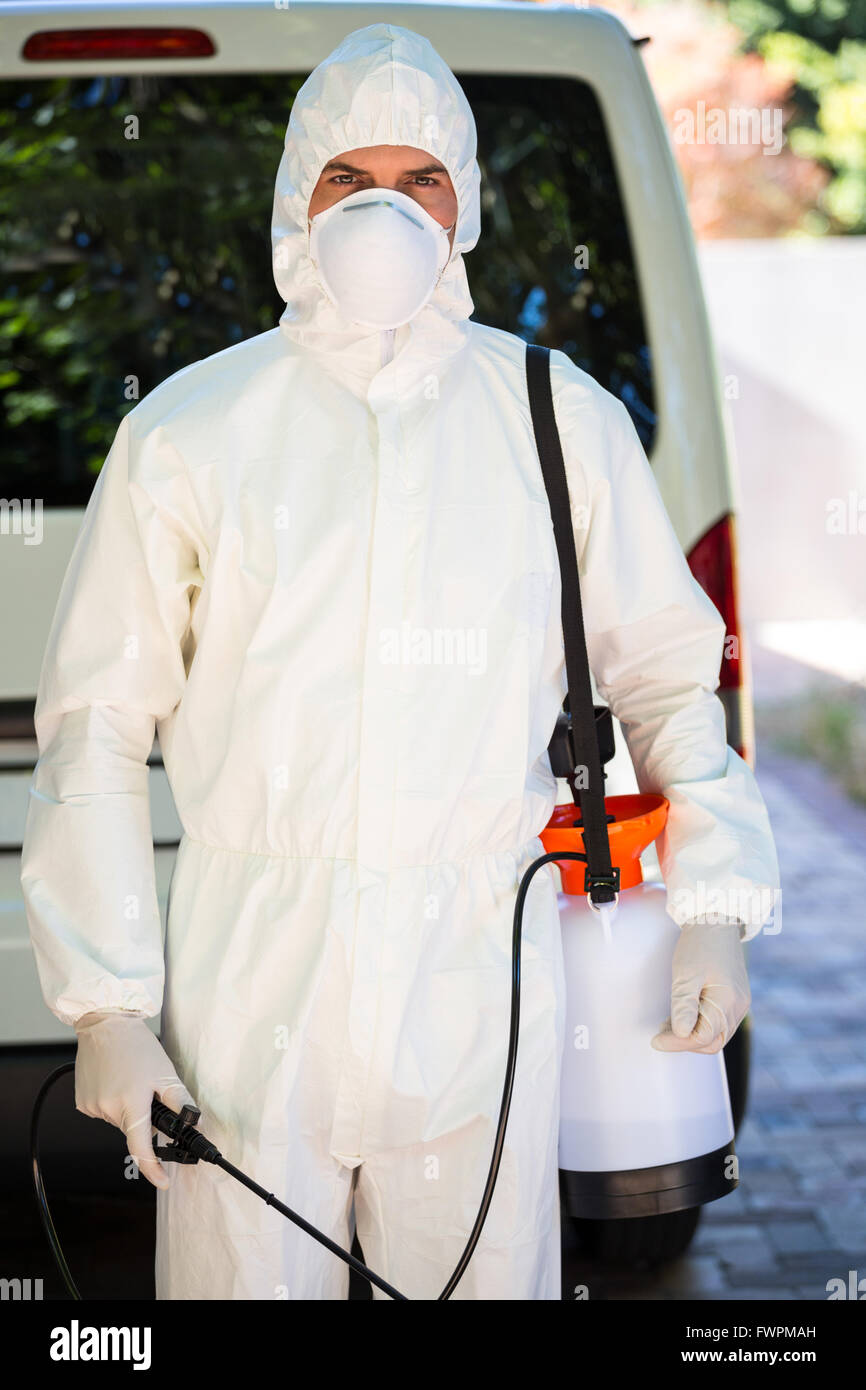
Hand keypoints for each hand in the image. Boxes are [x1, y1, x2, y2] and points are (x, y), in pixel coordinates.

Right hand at [74, 1010, 196, 1188]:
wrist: (105, 1024)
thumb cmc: (137, 1046)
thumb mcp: (165, 1072)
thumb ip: (180, 1101)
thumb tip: (194, 1124)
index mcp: (132, 1102)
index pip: (141, 1147)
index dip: (153, 1169)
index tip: (164, 1181)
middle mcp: (108, 1108)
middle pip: (133, 1130)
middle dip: (144, 1118)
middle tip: (146, 1091)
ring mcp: (92, 1106)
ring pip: (119, 1120)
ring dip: (128, 1109)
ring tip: (129, 1080)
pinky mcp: (82, 1102)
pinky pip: (104, 1112)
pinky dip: (113, 1103)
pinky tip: (114, 1081)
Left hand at [651, 920, 749, 1054]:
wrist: (715, 922)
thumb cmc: (700, 945)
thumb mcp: (686, 974)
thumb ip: (684, 1006)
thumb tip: (681, 1034)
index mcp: (728, 1002)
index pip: (702, 1037)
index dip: (677, 1042)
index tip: (656, 1039)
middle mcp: (738, 1007)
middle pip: (712, 1041)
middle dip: (685, 1042)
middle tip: (661, 1034)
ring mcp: (739, 1004)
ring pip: (716, 1034)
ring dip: (692, 1035)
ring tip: (669, 1024)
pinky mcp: (734, 999)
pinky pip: (719, 1022)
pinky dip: (700, 1025)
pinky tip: (683, 1016)